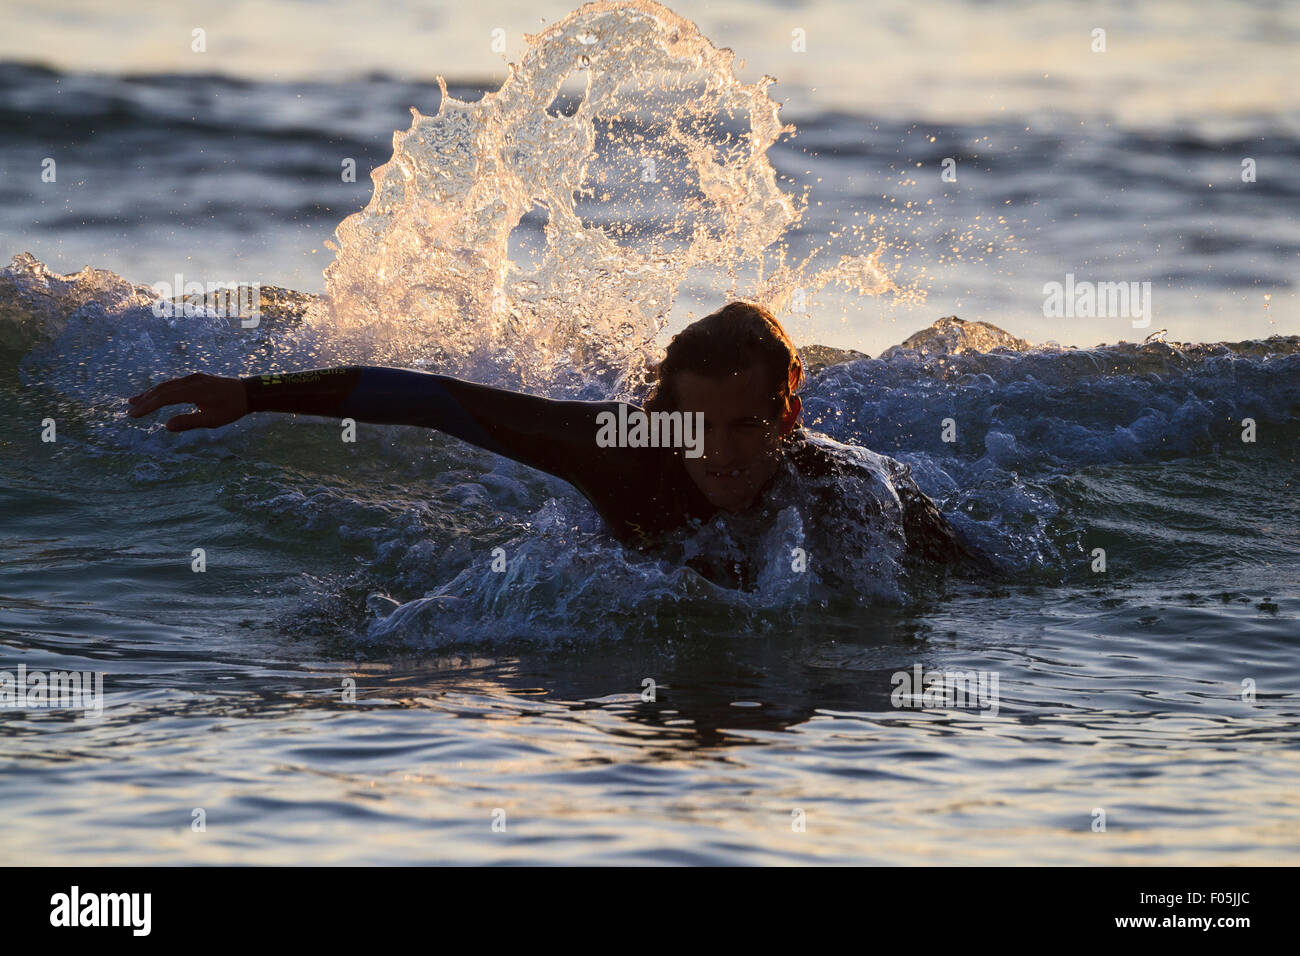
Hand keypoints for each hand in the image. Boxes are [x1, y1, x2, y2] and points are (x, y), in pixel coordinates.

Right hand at [125, 372, 248, 431]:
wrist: (248, 392)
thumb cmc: (232, 408)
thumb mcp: (212, 420)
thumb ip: (189, 422)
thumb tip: (167, 426)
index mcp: (194, 391)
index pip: (164, 397)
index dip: (147, 406)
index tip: (133, 415)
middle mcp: (191, 381)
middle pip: (162, 389)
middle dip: (144, 400)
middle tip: (129, 410)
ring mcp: (193, 378)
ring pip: (166, 385)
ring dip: (150, 393)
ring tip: (134, 402)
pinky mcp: (195, 378)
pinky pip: (174, 383)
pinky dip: (161, 390)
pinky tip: (155, 395)